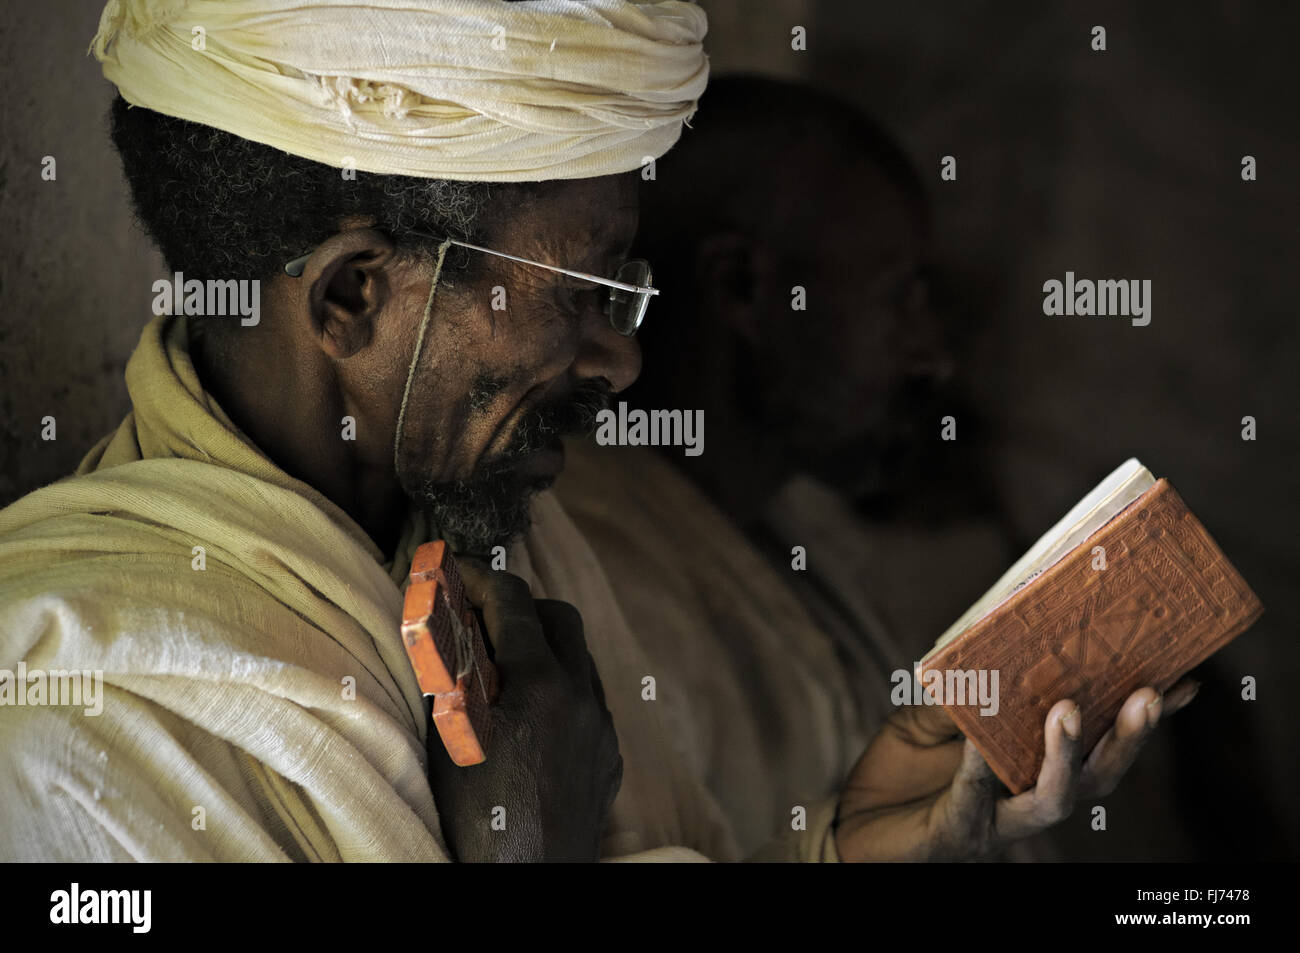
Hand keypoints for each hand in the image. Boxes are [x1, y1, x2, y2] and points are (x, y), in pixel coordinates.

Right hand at [425, 559, 621, 861]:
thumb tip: (444, 623)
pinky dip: (561, 686)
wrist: (528, 882)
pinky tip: (529, 711)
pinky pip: (590, 699)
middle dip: (518, 607)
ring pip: (580, 657)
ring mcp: (603, 728)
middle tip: (477, 616)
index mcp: (541, 685)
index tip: (452, 568)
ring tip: (500, 665)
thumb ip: (452, 672)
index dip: (478, 576)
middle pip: (560, 616)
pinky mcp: (610, 756)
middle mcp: (583, 698)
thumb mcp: (448, 738)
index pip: (514, 601)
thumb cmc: (477, 820)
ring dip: (544, 646)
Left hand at [833, 679, 1199, 860]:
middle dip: (1127, 737)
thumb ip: (966, 688)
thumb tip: (996, 642)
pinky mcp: (956, 834)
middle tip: (1150, 693)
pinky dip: (978, 774)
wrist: (853, 828)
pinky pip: (972, 803)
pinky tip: (979, 747)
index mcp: (1037, 766)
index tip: (1184, 680)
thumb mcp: (933, 715)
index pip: (1102, 742)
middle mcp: (1029, 799)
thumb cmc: (902, 770)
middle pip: (1099, 775)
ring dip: (1068, 755)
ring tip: (1070, 710)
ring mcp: (998, 823)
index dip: (1144, 718)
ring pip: (1054, 799)